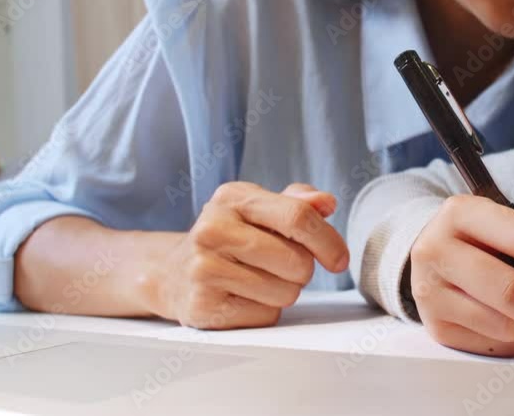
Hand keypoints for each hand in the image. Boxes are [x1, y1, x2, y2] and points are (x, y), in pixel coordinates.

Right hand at [147, 182, 347, 328]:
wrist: (173, 273)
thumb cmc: (229, 238)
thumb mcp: (259, 210)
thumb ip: (296, 203)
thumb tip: (327, 202)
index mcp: (233, 198)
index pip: (297, 217)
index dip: (328, 241)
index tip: (339, 259)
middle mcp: (213, 229)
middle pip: (297, 261)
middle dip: (303, 269)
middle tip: (281, 266)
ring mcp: (204, 268)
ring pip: (286, 292)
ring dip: (284, 291)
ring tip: (258, 280)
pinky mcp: (203, 306)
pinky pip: (267, 315)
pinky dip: (265, 310)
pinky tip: (242, 296)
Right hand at [409, 195, 513, 356]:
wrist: (435, 258)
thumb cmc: (484, 241)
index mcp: (463, 212)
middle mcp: (438, 249)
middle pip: (512, 289)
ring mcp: (430, 290)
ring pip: (504, 325)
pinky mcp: (434, 326)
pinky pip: (491, 346)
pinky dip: (511, 343)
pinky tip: (507, 325)